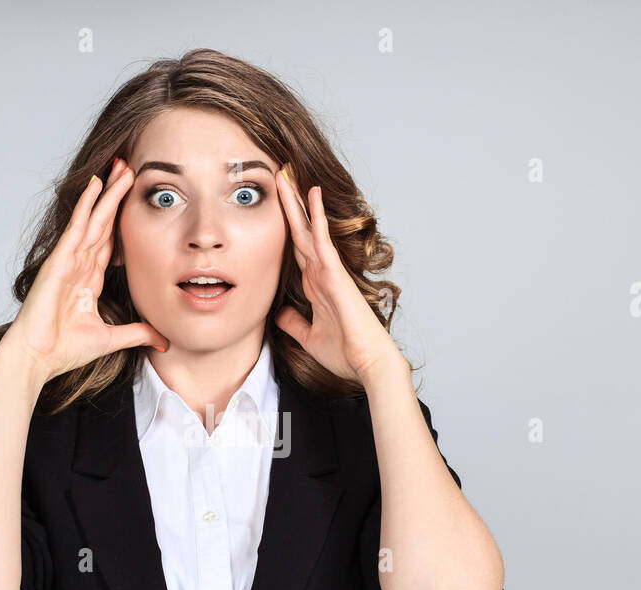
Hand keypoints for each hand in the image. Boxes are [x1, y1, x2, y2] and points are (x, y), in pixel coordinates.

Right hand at [0, 158, 168, 383]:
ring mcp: (68, 260)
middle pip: (103, 223)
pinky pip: (77, 228)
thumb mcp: (111, 339)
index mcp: (89, 280)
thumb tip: (164, 340)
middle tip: (130, 168)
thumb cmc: (64, 350)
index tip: (134, 200)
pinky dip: (86, 206)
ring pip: (92, 219)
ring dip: (107, 194)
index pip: (110, 241)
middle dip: (116, 196)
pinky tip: (96, 186)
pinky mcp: (59, 261)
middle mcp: (79, 265)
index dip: (122, 220)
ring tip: (120, 168)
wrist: (38, 359)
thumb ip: (138, 333)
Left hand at [271, 165, 402, 384]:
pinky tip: (310, 195)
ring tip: (286, 174)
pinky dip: (315, 218)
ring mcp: (329, 271)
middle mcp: (322, 273)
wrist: (367, 365)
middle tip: (278, 174)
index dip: (284, 227)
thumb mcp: (308, 337)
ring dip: (297, 201)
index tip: (272, 206)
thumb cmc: (345, 353)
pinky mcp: (335, 274)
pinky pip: (322, 240)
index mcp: (315, 285)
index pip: (295, 249)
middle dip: (288, 204)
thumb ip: (293, 323)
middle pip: (299, 231)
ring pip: (308, 228)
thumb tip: (277, 313)